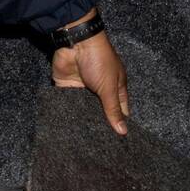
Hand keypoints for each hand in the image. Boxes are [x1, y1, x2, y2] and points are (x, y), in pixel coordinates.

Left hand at [51, 11, 129, 134]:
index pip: (120, 110)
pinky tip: (68, 128)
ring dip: (83, 120)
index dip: (119, 124)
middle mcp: (100, 90)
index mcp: (115, 87)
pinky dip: (68, 113)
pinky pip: (68, 104)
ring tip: (83, 143)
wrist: (75, 42)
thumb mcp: (109, 87)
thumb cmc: (99, 60)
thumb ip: (113, 109)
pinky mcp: (66, 88)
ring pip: (84, 110)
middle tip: (100, 147)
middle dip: (100, 125)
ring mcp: (83, 89)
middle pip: (101, 112)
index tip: (118, 143)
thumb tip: (123, 131)